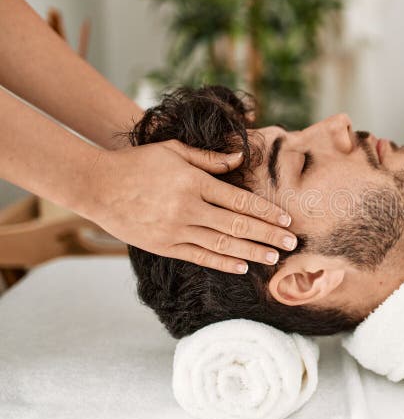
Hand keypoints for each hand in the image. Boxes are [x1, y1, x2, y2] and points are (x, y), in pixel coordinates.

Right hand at [84, 140, 295, 272]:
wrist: (96, 185)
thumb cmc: (139, 163)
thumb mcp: (174, 151)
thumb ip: (210, 158)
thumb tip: (241, 158)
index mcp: (193, 183)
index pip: (240, 200)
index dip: (266, 211)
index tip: (286, 219)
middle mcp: (187, 208)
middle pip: (237, 224)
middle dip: (268, 234)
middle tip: (291, 242)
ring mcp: (175, 229)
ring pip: (222, 244)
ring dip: (251, 252)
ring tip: (274, 257)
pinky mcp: (163, 245)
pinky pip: (199, 256)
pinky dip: (223, 262)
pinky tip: (242, 266)